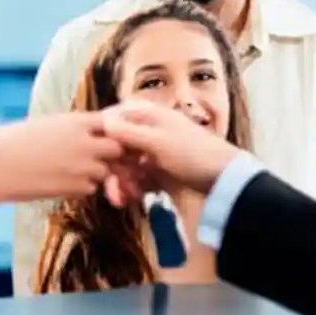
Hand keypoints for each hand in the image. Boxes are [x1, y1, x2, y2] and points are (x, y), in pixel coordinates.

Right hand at [0, 112, 124, 222]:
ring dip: (95, 173)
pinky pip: (90, 189)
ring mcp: (82, 167)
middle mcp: (84, 143)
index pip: (112, 122)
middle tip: (95, 157)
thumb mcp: (45, 124)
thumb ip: (70, 128)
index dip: (110, 130)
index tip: (102, 136)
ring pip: (104, 171)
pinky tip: (61, 182)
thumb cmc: (11, 141)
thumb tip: (86, 131)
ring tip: (70, 170)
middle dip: (110, 154)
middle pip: (118, 148)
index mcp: (76, 121)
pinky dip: (81, 187)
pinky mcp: (73, 188)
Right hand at [100, 100, 240, 206]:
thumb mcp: (159, 142)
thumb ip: (129, 132)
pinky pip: (138, 178)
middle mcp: (149, 130)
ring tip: (122, 199)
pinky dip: (132, 188)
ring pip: (126, 164)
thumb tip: (102, 120)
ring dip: (121, 181)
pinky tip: (130, 200)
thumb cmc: (193, 153)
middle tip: (111, 190)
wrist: (224, 180)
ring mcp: (154, 151)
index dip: (101, 136)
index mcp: (149, 115)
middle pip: (117, 145)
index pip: (114, 118)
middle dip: (111, 168)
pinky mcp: (160, 171)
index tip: (91, 154)